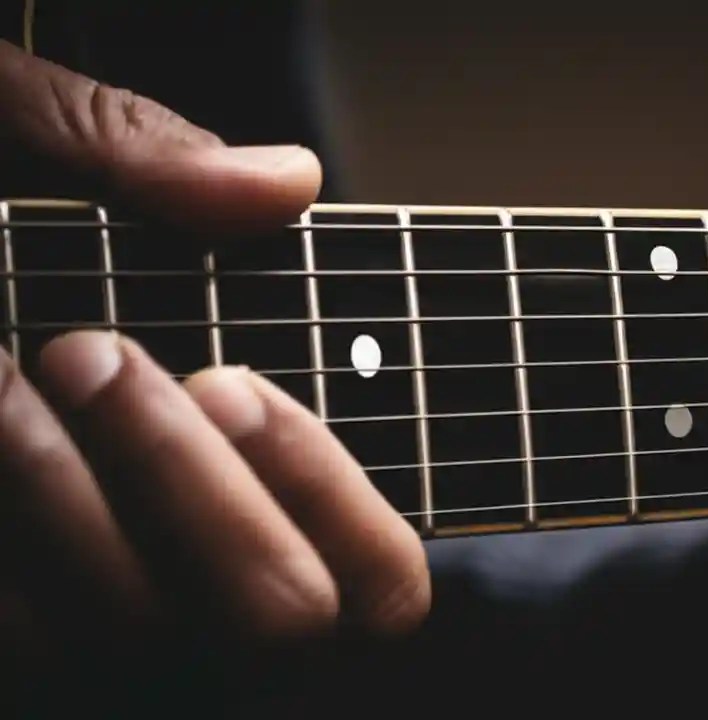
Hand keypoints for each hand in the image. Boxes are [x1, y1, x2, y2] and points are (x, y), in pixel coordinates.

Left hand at [0, 39, 430, 696]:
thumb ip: (135, 155)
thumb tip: (281, 179)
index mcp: (235, 457)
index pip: (377, 573)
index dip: (332, 486)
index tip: (234, 376)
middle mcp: (175, 558)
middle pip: (275, 614)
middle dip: (193, 481)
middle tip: (96, 354)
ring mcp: (76, 612)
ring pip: (139, 635)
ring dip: (75, 496)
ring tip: (8, 369)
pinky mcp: (3, 632)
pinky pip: (27, 639)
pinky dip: (6, 513)